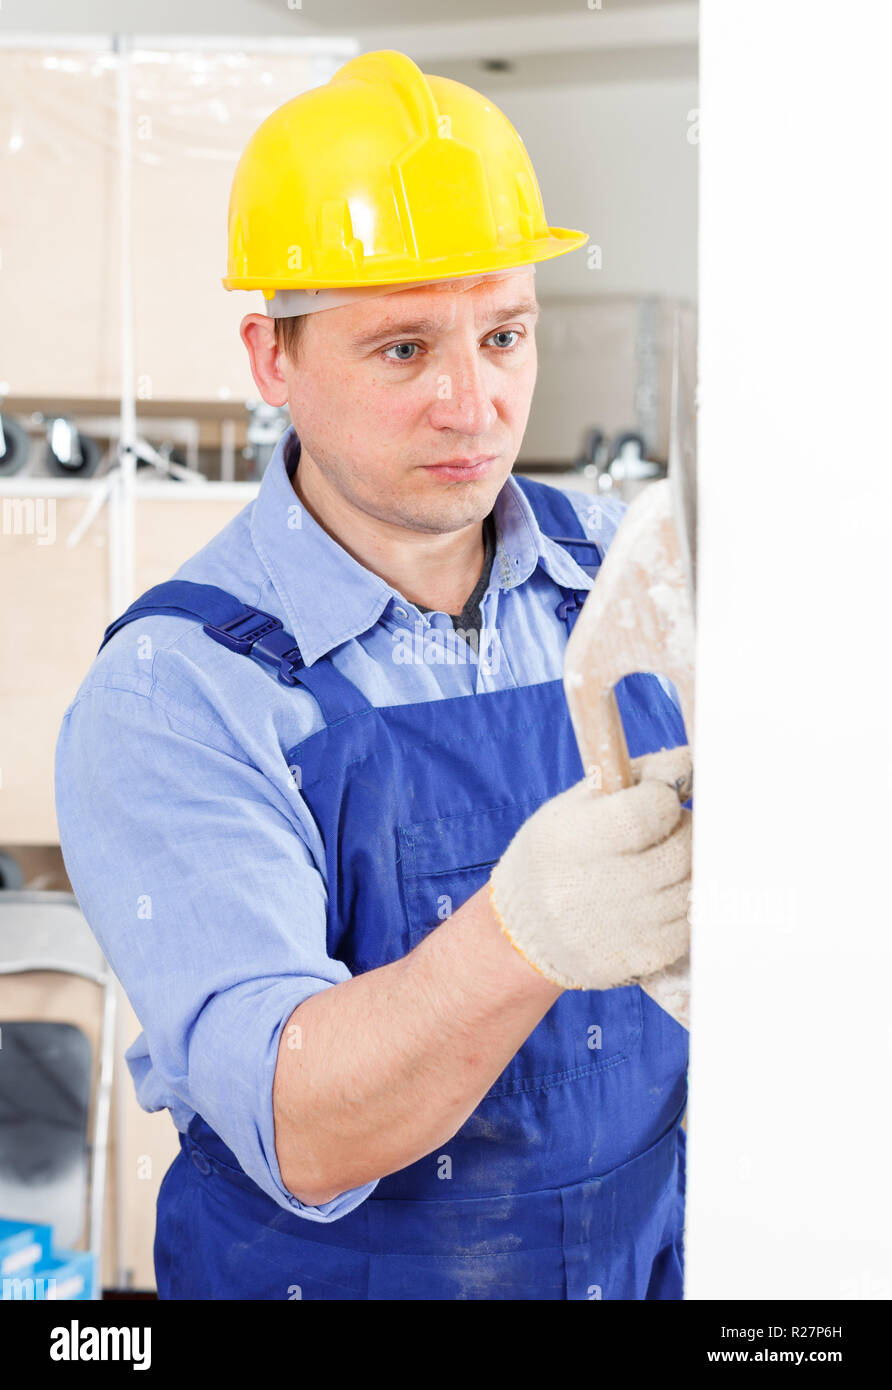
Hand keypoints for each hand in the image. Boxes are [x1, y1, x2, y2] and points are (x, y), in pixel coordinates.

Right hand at [488, 745, 691, 991]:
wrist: (522, 932)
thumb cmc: (554, 856)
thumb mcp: (572, 806)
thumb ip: (631, 777)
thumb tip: (688, 762)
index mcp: (571, 840)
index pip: (648, 812)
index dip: (663, 799)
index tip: (656, 799)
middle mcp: (592, 887)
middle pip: (679, 851)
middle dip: (684, 831)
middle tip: (670, 829)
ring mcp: (618, 929)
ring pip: (691, 889)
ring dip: (689, 868)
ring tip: (664, 860)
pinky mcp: (637, 959)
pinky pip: (689, 927)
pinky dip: (684, 906)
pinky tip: (662, 896)